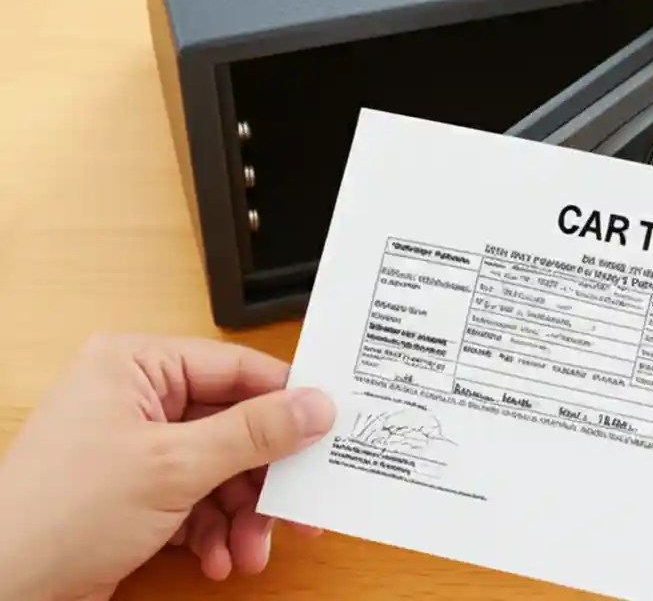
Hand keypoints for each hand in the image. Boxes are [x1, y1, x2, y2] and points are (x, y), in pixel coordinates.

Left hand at [0, 334, 335, 600]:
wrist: (2, 590)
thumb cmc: (59, 514)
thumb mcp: (174, 467)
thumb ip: (254, 434)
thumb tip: (316, 406)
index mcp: (136, 365)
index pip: (235, 369)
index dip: (286, 401)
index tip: (330, 428)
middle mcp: (136, 398)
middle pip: (234, 426)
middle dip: (263, 479)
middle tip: (301, 508)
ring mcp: (134, 447)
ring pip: (221, 471)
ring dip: (242, 516)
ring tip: (250, 551)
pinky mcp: (134, 492)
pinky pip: (197, 501)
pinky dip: (214, 532)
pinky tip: (218, 559)